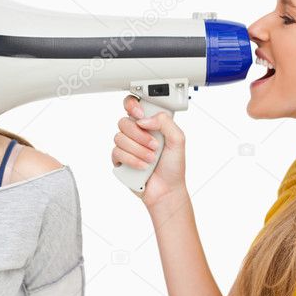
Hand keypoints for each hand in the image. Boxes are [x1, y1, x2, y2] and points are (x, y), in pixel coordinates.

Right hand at [112, 95, 188, 210]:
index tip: (140, 114)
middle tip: (154, 145)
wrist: (166, 190)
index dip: (132, 105)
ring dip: (138, 150)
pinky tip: (142, 166)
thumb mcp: (178, 140)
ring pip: (119, 137)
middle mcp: (136, 133)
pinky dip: (132, 160)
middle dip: (140, 135)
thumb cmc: (173, 166)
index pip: (133, 105)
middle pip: (124, 122)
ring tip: (151, 159)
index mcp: (150, 124)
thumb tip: (144, 119)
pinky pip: (116, 153)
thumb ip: (165, 122)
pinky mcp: (119, 160)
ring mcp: (127, 146)